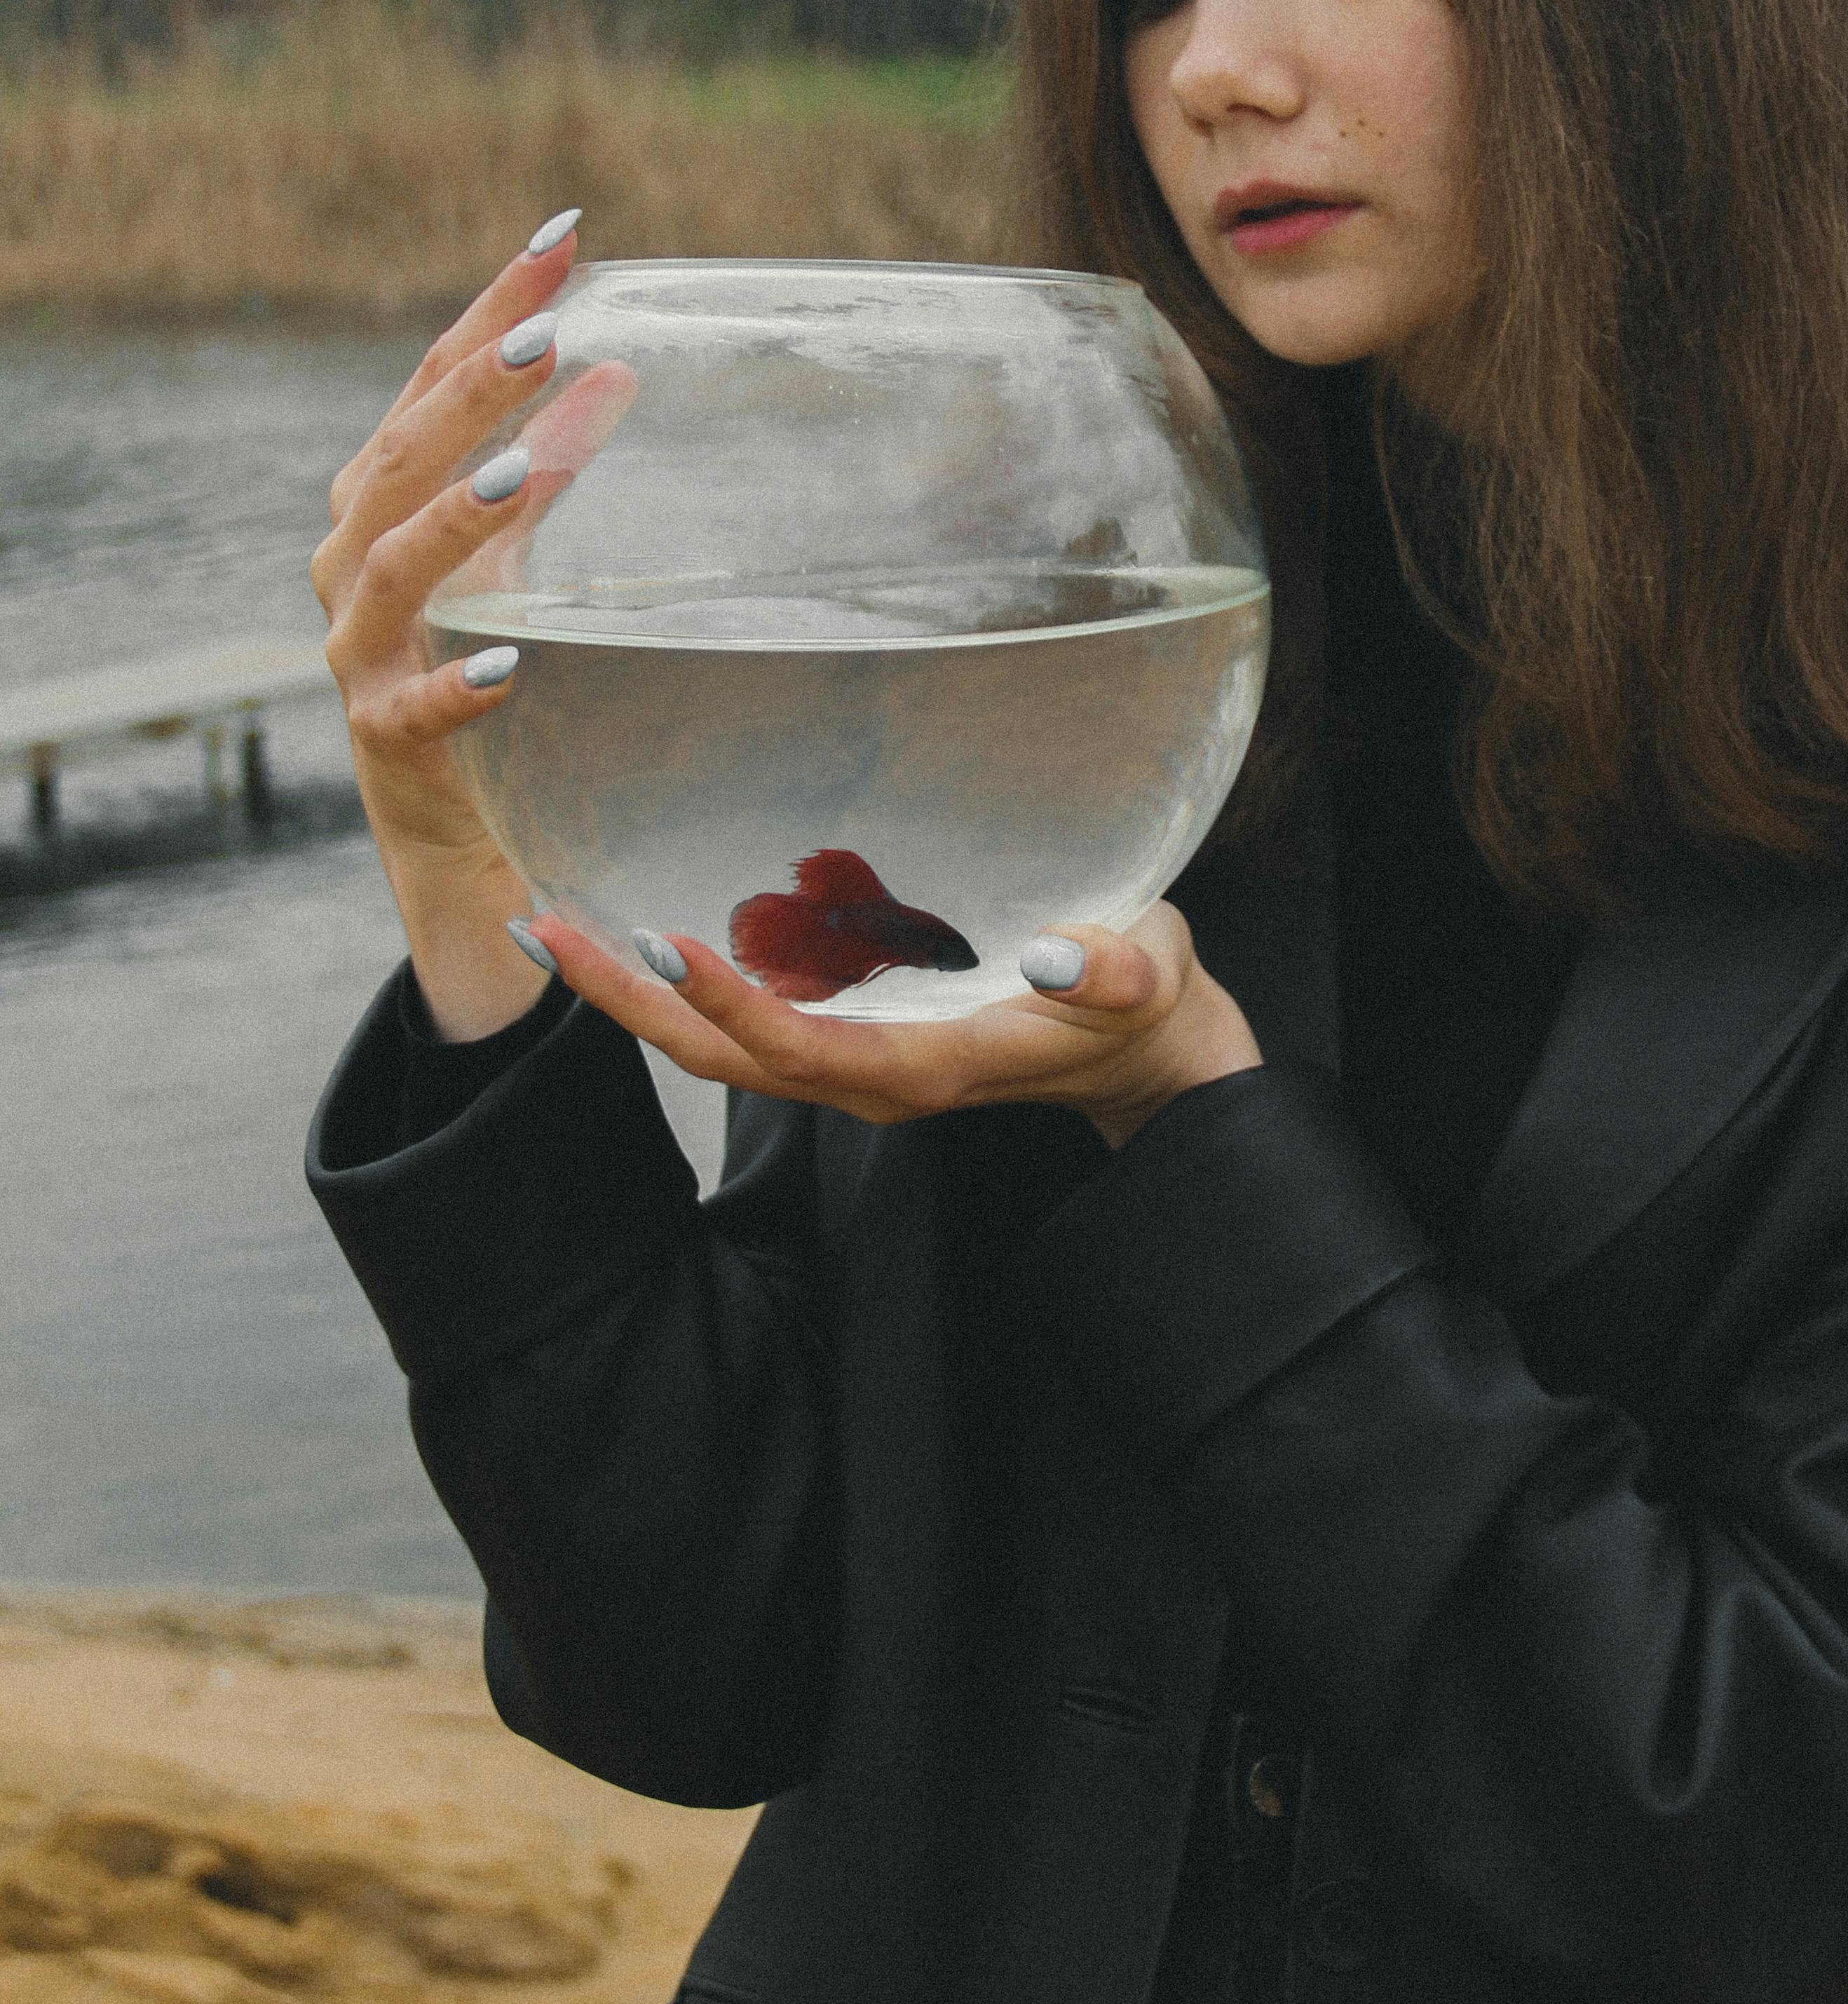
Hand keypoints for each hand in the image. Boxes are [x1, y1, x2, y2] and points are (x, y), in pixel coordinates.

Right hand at [312, 208, 608, 1040]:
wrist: (456, 821)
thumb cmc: (484, 652)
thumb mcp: (519, 551)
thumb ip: (556, 463)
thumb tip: (619, 370)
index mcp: (382, 498)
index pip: (431, 383)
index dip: (490, 310)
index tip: (560, 242)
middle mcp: (352, 559)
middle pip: (401, 456)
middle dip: (470, 393)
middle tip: (545, 335)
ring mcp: (360, 647)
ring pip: (391, 568)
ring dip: (456, 518)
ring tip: (527, 475)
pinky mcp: (382, 735)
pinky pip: (411, 705)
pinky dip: (454, 682)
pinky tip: (506, 665)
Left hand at [510, 901, 1261, 1149]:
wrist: (1146, 1049)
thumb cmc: (1144, 1001)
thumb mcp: (1147, 977)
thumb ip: (1114, 973)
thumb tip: (1066, 956)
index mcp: (923, 1069)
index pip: (802, 1049)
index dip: (733, 1005)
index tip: (665, 943)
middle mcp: (869, 1077)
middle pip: (724, 1055)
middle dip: (632, 1001)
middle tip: (544, 928)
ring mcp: (852, 1060)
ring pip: (719, 1044)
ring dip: (633, 994)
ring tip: (550, 926)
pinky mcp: (849, 1035)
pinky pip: (744, 1020)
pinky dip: (679, 982)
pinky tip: (633, 928)